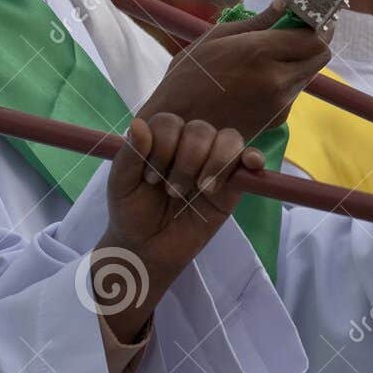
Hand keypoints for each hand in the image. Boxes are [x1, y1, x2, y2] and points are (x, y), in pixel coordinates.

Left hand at [95, 113, 264, 341]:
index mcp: (162, 141)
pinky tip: (251, 164)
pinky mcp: (232, 185)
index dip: (162, 146)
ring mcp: (213, 163)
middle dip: (186, 160)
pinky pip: (248, 161)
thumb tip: (139, 123)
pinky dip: (252, 156)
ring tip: (202, 190)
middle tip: (172, 192)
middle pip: (200, 129)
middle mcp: (189, 146)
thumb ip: (130, 153)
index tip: (150, 178)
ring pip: (228, 139)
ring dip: (215, 162)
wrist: (147, 249)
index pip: (170, 122)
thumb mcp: (120, 183)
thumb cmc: (131, 212)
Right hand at [139, 0, 329, 145]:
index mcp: (261, 52)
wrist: (177, 128)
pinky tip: (257, 80)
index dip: (316, 23)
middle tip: (293, 32)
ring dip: (299, 60)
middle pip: (320, 55)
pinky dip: (285, 81)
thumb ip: (260, 19)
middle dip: (312, 41)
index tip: (306, 14)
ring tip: (268, 56)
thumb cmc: (188, 77)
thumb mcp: (218, 37)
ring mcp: (279, 104)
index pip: (315, 36)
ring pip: (308, 73)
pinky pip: (293, 92)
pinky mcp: (276, 120)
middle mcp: (277, 80)